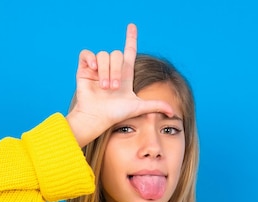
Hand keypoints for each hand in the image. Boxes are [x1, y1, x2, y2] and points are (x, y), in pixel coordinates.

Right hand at [66, 23, 174, 146]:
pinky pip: (87, 54)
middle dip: (116, 71)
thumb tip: (173, 112)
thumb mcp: (138, 107)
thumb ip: (156, 105)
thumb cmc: (115, 114)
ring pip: (103, 55)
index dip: (131, 38)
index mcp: (124, 74)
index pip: (129, 51)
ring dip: (105, 71)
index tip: (132, 26)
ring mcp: (97, 69)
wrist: (97, 118)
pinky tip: (93, 69)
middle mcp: (111, 69)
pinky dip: (90, 58)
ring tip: (105, 87)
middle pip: (116, 54)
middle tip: (114, 88)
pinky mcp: (84, 70)